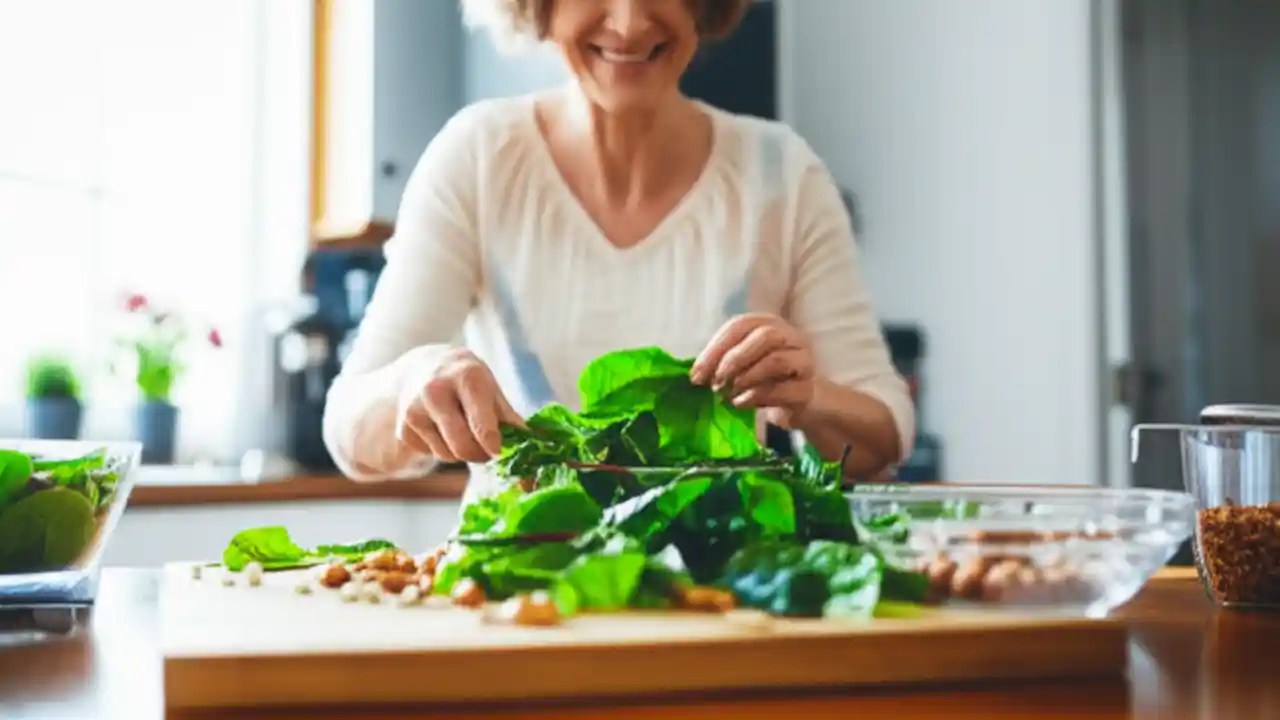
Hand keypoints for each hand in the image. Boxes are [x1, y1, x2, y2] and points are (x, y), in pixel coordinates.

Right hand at [395, 349, 523, 462]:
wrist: (423, 369)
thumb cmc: (467, 382)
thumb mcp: (491, 389)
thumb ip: (511, 419)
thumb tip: (535, 445)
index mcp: (466, 376)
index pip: (481, 424)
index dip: (492, 444)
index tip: (497, 450)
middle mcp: (436, 390)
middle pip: (463, 447)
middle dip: (480, 455)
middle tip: (488, 449)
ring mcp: (414, 410)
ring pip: (448, 455)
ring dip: (461, 452)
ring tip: (463, 430)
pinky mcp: (403, 429)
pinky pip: (432, 455)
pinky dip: (443, 449)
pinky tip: (441, 429)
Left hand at [690, 313, 815, 426]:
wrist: (802, 400)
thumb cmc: (766, 377)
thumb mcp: (744, 363)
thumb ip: (723, 361)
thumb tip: (697, 374)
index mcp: (769, 323)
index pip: (740, 325)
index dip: (715, 348)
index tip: (697, 374)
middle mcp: (790, 336)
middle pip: (764, 336)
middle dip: (733, 359)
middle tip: (715, 382)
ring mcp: (804, 361)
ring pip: (777, 360)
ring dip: (746, 377)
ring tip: (728, 393)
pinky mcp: (808, 388)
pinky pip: (784, 389)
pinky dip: (758, 397)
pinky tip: (741, 403)